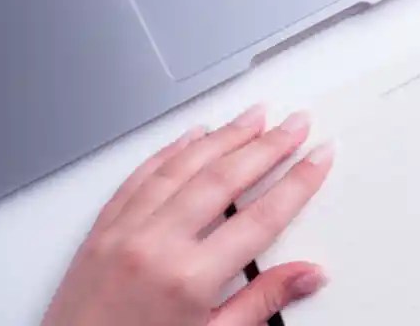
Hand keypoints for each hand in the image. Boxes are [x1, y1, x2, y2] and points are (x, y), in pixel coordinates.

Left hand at [43, 105, 334, 325]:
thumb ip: (261, 303)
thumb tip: (308, 275)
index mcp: (188, 279)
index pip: (260, 217)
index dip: (298, 182)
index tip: (319, 157)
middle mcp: (154, 246)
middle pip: (224, 179)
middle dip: (268, 145)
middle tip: (296, 123)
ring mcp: (122, 233)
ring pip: (182, 167)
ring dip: (223, 136)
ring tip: (254, 116)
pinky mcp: (99, 232)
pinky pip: (140, 177)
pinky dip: (171, 151)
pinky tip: (193, 136)